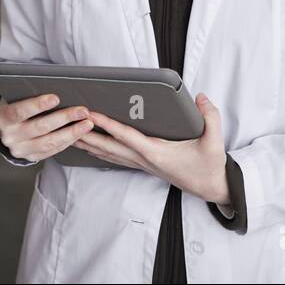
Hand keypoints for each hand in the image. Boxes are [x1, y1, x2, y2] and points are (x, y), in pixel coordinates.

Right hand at [0, 93, 93, 162]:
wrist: (7, 128)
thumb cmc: (16, 105)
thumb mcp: (16, 97)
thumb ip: (29, 93)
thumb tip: (57, 86)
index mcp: (2, 118)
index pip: (19, 111)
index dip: (37, 105)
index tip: (56, 98)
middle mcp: (9, 137)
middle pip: (39, 128)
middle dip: (63, 118)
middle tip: (82, 110)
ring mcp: (20, 150)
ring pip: (49, 142)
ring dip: (71, 132)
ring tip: (87, 123)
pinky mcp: (31, 157)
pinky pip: (53, 151)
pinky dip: (68, 141)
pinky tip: (80, 133)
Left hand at [75, 93, 230, 204]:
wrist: (211, 187)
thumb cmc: (209, 166)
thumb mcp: (214, 141)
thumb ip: (210, 117)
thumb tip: (200, 97)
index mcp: (156, 153)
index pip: (126, 136)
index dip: (107, 124)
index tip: (91, 114)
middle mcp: (144, 159)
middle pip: (108, 147)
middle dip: (87, 134)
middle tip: (70, 120)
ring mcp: (142, 164)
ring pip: (109, 154)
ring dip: (89, 143)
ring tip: (71, 132)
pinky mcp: (144, 165)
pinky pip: (116, 158)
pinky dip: (100, 151)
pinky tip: (91, 145)